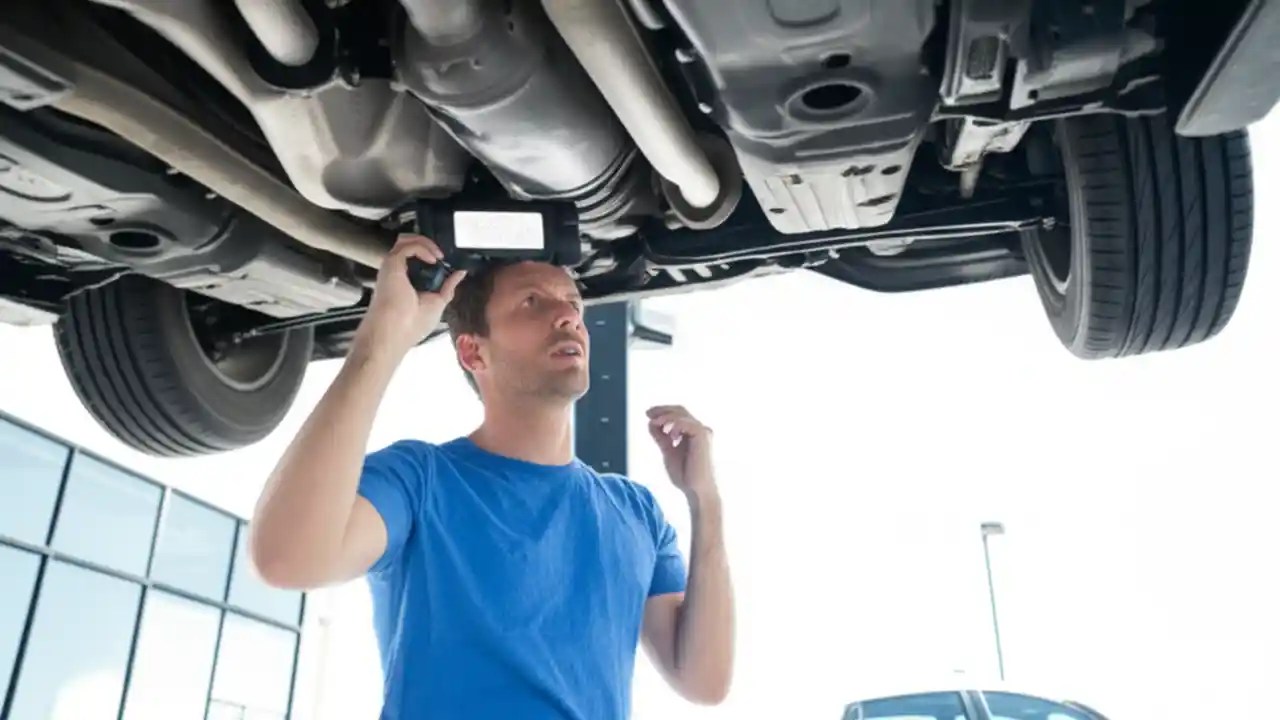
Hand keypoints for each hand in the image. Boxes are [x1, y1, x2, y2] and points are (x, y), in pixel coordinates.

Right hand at [353, 234, 465, 360]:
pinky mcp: (391, 264)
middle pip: (410, 244)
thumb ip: (448, 286)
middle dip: (429, 245)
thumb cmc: (411, 325)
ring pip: (407, 240)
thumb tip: (460, 272)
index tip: (446, 259)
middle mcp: (398, 272)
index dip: (431, 254)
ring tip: (439, 256)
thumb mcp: (437, 303)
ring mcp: (393, 267)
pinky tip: (434, 259)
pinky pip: (408, 245)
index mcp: (406, 281)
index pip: (416, 258)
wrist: (395, 332)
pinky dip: (423, 248)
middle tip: (443, 256)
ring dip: (426, 243)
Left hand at [647, 405, 717, 501]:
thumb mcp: (668, 451)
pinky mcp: (702, 436)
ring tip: (655, 423)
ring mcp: (703, 432)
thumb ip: (661, 438)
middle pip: (680, 410)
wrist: (696, 490)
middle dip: (662, 410)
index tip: (649, 414)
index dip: (663, 411)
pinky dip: (673, 424)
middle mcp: (701, 430)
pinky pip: (685, 423)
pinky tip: (667, 432)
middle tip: (648, 413)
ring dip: (666, 417)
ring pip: (682, 415)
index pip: (679, 415)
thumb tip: (651, 423)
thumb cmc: (685, 475)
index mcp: (694, 433)